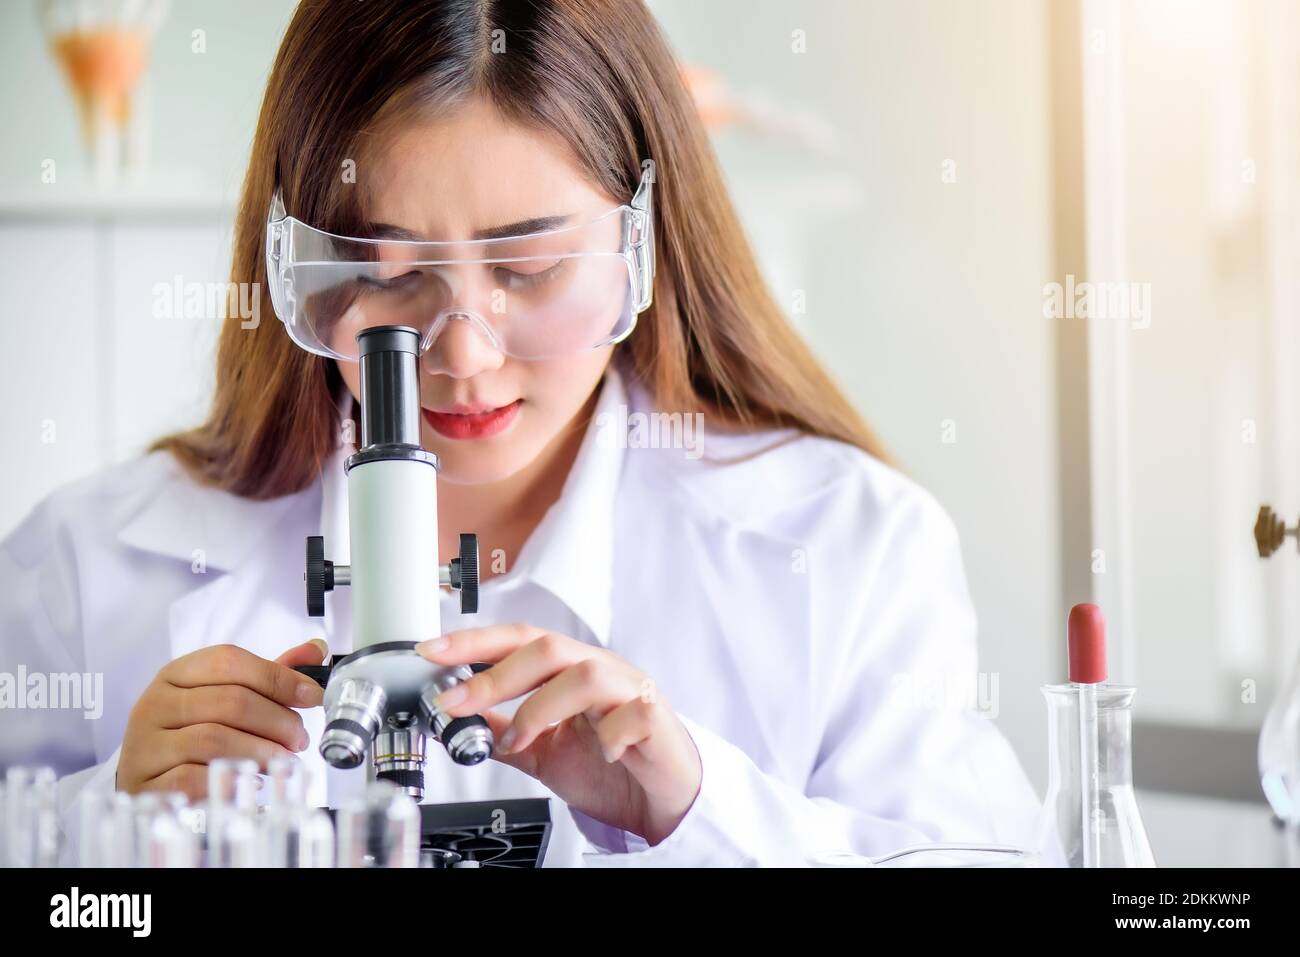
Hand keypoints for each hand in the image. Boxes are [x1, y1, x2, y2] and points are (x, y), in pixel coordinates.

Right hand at [117, 640, 326, 797]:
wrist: (146, 775)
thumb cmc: (191, 730)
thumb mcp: (223, 694)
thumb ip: (268, 674)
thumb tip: (315, 650)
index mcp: (176, 673)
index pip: (229, 661)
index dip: (278, 677)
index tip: (312, 696)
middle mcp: (156, 703)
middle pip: (229, 701)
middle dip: (277, 720)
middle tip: (299, 738)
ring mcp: (147, 744)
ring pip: (214, 740)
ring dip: (262, 751)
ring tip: (284, 760)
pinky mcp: (146, 782)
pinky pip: (194, 778)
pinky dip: (230, 779)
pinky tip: (251, 781)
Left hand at [417, 624, 701, 845]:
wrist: (660, 800)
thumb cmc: (609, 767)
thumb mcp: (543, 751)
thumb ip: (506, 732)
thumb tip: (458, 722)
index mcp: (570, 670)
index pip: (518, 640)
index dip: (473, 642)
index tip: (431, 651)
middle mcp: (599, 670)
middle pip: (546, 648)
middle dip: (495, 675)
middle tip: (457, 701)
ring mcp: (630, 690)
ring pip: (585, 673)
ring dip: (541, 707)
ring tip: (521, 739)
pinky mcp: (656, 718)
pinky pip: (633, 713)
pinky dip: (610, 734)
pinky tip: (602, 752)